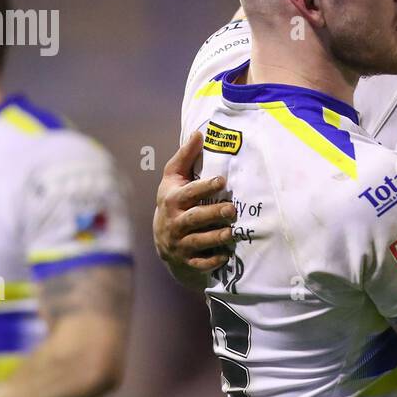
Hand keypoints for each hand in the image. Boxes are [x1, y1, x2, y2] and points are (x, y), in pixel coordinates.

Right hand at [153, 130, 235, 287]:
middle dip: (213, 214)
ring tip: (231, 232)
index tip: (222, 180)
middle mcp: (174, 223)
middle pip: (194, 218)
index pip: (188, 193)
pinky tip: (225, 256)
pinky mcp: (186, 261)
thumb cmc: (174, 202)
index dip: (204, 187)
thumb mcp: (174, 179)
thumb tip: (200, 132)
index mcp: (172, 200)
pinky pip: (199, 263)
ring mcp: (180, 243)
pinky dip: (212, 261)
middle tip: (232, 209)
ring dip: (216, 237)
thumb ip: (186, 157)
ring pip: (198, 242)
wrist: (163, 240)